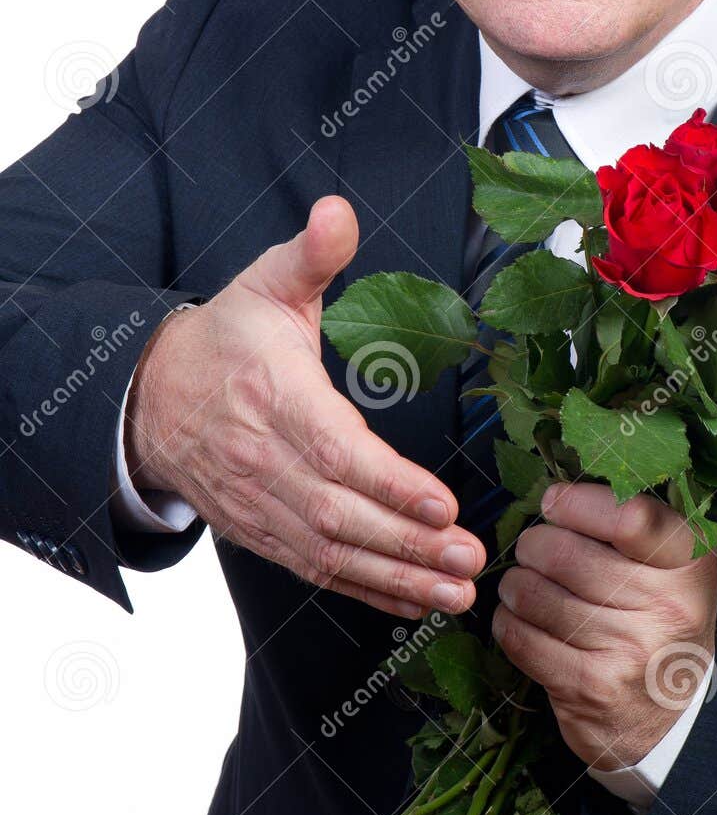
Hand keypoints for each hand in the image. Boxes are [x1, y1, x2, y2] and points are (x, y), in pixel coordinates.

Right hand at [123, 195, 484, 618]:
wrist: (147, 397)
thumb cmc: (224, 339)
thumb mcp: (266, 284)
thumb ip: (311, 255)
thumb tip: (338, 211)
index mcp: (272, 395)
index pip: (333, 449)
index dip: (388, 482)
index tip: (442, 502)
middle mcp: (262, 459)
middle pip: (340, 514)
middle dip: (409, 544)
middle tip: (471, 560)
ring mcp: (259, 504)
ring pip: (331, 553)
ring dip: (397, 578)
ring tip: (458, 593)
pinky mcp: (261, 533)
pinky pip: (317, 572)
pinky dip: (368, 592)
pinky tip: (416, 603)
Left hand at [492, 480, 716, 770]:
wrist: (664, 718)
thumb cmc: (657, 623)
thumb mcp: (671, 568)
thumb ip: (633, 523)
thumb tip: (560, 487)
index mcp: (691, 563)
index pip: (627, 516)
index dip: (576, 503)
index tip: (554, 503)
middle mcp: (669, 607)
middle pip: (565, 555)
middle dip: (533, 546)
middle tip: (534, 550)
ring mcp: (631, 650)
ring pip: (534, 594)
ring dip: (515, 585)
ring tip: (523, 586)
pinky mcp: (591, 687)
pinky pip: (522, 638)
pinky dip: (508, 623)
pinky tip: (519, 620)